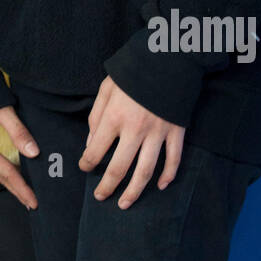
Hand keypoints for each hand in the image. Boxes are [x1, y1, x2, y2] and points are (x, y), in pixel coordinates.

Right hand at [0, 106, 38, 209]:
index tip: (33, 200)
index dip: (20, 186)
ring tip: (24, 192)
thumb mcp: (3, 109)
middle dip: (14, 188)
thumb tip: (34, 154)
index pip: (3, 170)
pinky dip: (0, 170)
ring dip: (7, 181)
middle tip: (32, 202)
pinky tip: (11, 175)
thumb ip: (19, 132)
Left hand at [79, 76, 183, 207]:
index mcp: (114, 117)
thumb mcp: (106, 88)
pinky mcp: (176, 131)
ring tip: (125, 203)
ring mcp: (158, 132)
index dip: (87, 163)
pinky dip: (169, 175)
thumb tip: (90, 143)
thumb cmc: (132, 72)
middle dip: (107, 186)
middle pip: (119, 168)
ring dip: (135, 191)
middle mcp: (135, 129)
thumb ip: (96, 117)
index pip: (96, 150)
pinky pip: (174, 159)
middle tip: (101, 197)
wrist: (167, 57)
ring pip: (146, 171)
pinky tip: (161, 186)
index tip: (84, 167)